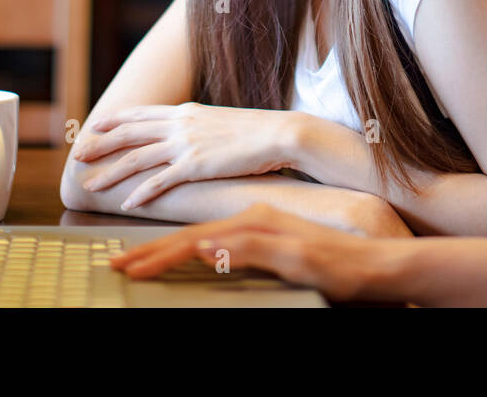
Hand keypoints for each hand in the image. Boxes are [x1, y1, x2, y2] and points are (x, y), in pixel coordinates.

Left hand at [74, 103, 298, 207]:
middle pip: (129, 134)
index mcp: (186, 111)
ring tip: (91, 185)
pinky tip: (126, 202)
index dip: (115, 120)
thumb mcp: (220, 119)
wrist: (278, 133)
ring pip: (137, 158)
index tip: (95, 126)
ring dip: (110, 173)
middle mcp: (180, 124)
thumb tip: (189, 132)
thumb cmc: (256, 131)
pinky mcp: (195, 165)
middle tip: (79, 157)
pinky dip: (140, 192)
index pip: (141, 113)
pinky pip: (159, 181)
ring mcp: (186, 144)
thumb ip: (199, 125)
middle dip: (100, 146)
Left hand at [109, 202, 406, 300]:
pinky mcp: (284, 247)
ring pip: (206, 242)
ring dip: (166, 255)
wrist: (372, 261)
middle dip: (147, 251)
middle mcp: (253, 218)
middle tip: (115, 266)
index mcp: (250, 218)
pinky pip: (244, 249)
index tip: (127, 260)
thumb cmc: (328, 261)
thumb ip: (246, 252)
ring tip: (134, 268)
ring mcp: (268, 230)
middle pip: (190, 236)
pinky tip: (199, 253)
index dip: (156, 246)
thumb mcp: (279, 254)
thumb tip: (213, 255)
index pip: (194, 233)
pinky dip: (219, 251)